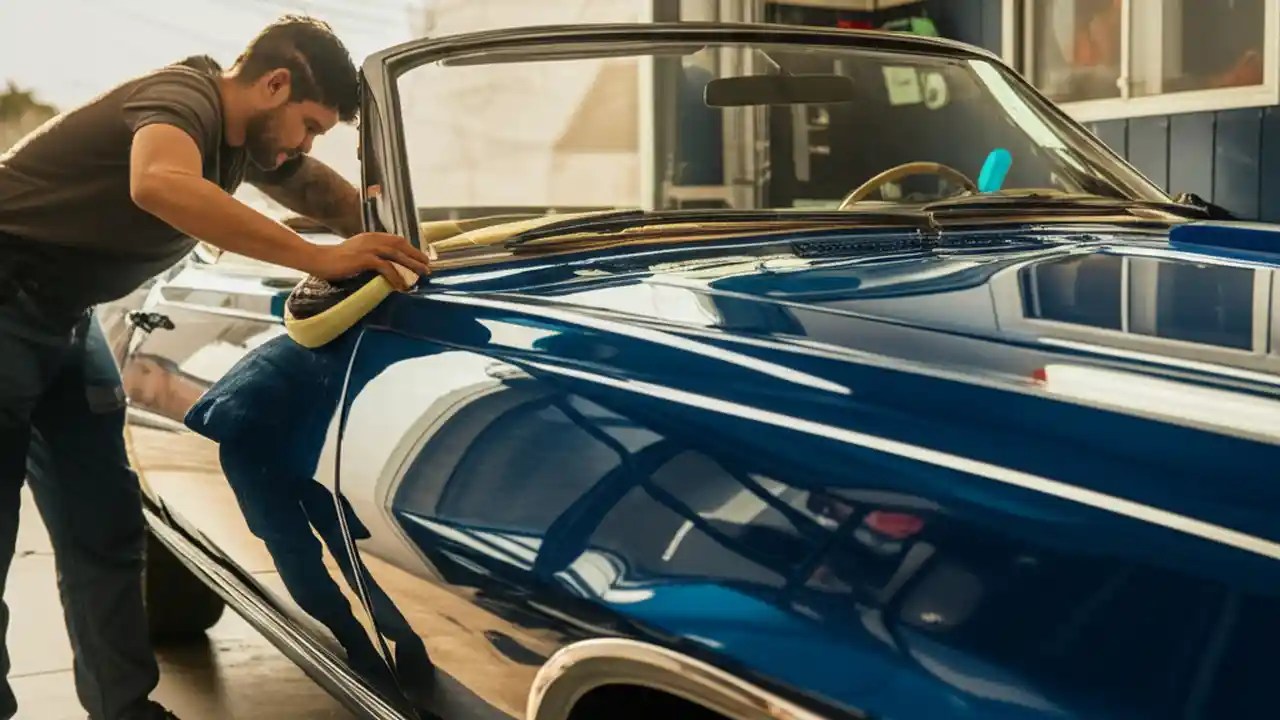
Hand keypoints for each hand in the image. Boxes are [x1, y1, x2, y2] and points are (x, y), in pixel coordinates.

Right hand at [309, 232, 433, 290]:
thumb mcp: (357, 252)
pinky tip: (401, 285)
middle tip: (427, 265)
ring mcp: (369, 248)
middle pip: (401, 245)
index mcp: (372, 236)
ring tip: (422, 274)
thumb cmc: (336, 259)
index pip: (397, 240)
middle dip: (416, 255)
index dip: (410, 248)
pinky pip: (386, 267)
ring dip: (411, 265)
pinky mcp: (364, 259)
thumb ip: (371, 254)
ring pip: (397, 255)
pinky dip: (396, 276)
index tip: (420, 257)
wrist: (318, 259)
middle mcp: (372, 239)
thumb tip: (385, 264)